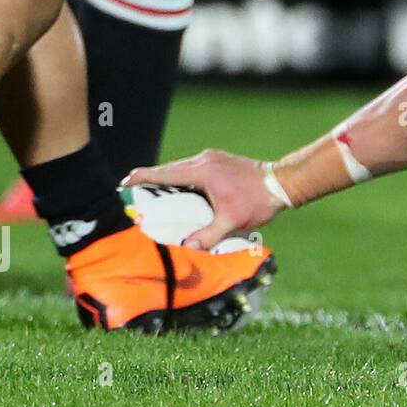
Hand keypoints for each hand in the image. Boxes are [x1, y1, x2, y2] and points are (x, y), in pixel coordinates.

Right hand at [123, 148, 285, 249]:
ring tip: (150, 192)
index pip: (165, 173)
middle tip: (132, 191)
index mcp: (203, 171)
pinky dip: (181, 177)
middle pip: (170, 169)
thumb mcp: (231, 220)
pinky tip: (178, 190)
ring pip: (181, 167)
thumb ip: (209, 235)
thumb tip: (189, 248)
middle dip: (151, 179)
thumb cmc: (257, 200)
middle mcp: (205, 160)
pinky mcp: (219, 161)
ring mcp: (213, 158)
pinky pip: (193, 168)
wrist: (281, 183)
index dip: (143, 177)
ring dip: (167, 178)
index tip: (124, 182)